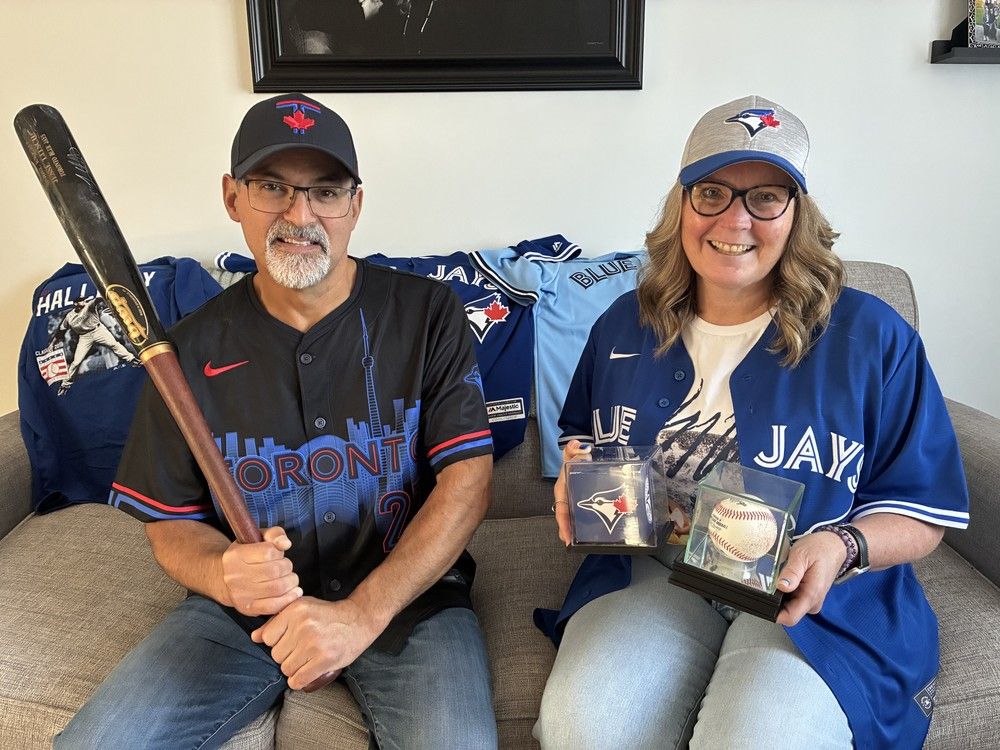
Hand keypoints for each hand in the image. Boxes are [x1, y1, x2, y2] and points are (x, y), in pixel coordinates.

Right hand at [220, 526, 300, 615]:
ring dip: (291, 582)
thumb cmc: (247, 555)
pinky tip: (294, 592)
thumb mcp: (257, 538)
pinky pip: (273, 606)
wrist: (224, 578)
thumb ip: (274, 534)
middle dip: (287, 567)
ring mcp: (240, 594)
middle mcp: (235, 576)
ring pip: (277, 588)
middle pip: (274, 571)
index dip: (278, 552)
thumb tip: (285, 544)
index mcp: (236, 555)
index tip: (277, 554)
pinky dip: (288, 599)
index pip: (267, 552)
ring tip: (290, 579)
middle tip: (286, 568)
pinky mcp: (247, 608)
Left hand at [250, 596, 378, 689]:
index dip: (277, 642)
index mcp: (295, 610)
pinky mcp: (324, 660)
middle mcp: (302, 626)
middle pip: (276, 655)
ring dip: (294, 669)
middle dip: (286, 656)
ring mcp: (313, 644)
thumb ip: (277, 621)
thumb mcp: (302, 608)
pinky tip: (307, 672)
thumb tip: (254, 637)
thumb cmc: (327, 615)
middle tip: (301, 650)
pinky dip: (300, 680)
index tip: (289, 640)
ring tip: (307, 660)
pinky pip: (298, 680)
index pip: (267, 638)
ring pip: (286, 669)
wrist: (359, 619)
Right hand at [553, 440, 591, 545]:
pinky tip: (597, 532)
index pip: (561, 509)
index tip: (566, 536)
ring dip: (577, 531)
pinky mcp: (585, 502)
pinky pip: (585, 514)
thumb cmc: (576, 459)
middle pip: (566, 518)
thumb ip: (572, 450)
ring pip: (575, 518)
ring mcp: (576, 502)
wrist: (581, 458)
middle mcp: (567, 498)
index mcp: (562, 490)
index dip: (563, 524)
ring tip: (582, 544)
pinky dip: (588, 524)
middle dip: (568, 531)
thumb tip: (576, 444)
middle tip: (572, 544)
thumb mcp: (573, 455)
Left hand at [775, 531, 847, 625]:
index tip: (763, 600)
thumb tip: (782, 586)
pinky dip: (786, 591)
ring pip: (788, 606)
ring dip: (780, 594)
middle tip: (772, 580)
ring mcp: (811, 601)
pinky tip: (786, 578)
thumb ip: (792, 572)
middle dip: (775, 599)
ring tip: (780, 576)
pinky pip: (793, 599)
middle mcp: (812, 602)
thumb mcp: (801, 555)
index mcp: (811, 595)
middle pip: (786, 612)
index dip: (774, 613)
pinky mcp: (809, 597)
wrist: (834, 546)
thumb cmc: (819, 549)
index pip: (790, 618)